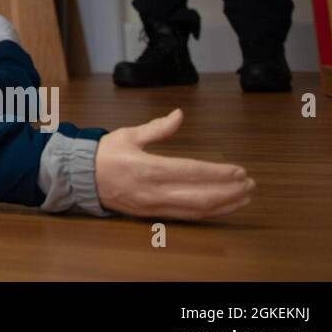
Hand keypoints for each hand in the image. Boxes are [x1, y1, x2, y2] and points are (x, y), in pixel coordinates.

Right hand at [94, 109, 253, 219]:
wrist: (81, 178)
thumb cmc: (105, 153)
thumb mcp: (129, 135)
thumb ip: (158, 128)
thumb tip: (180, 114)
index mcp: (148, 168)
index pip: (192, 172)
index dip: (219, 173)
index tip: (239, 170)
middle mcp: (154, 191)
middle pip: (200, 196)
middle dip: (229, 192)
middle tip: (250, 184)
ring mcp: (154, 206)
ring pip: (196, 210)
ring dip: (224, 205)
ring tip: (243, 198)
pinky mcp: (153, 215)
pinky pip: (186, 216)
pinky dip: (208, 213)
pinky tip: (221, 207)